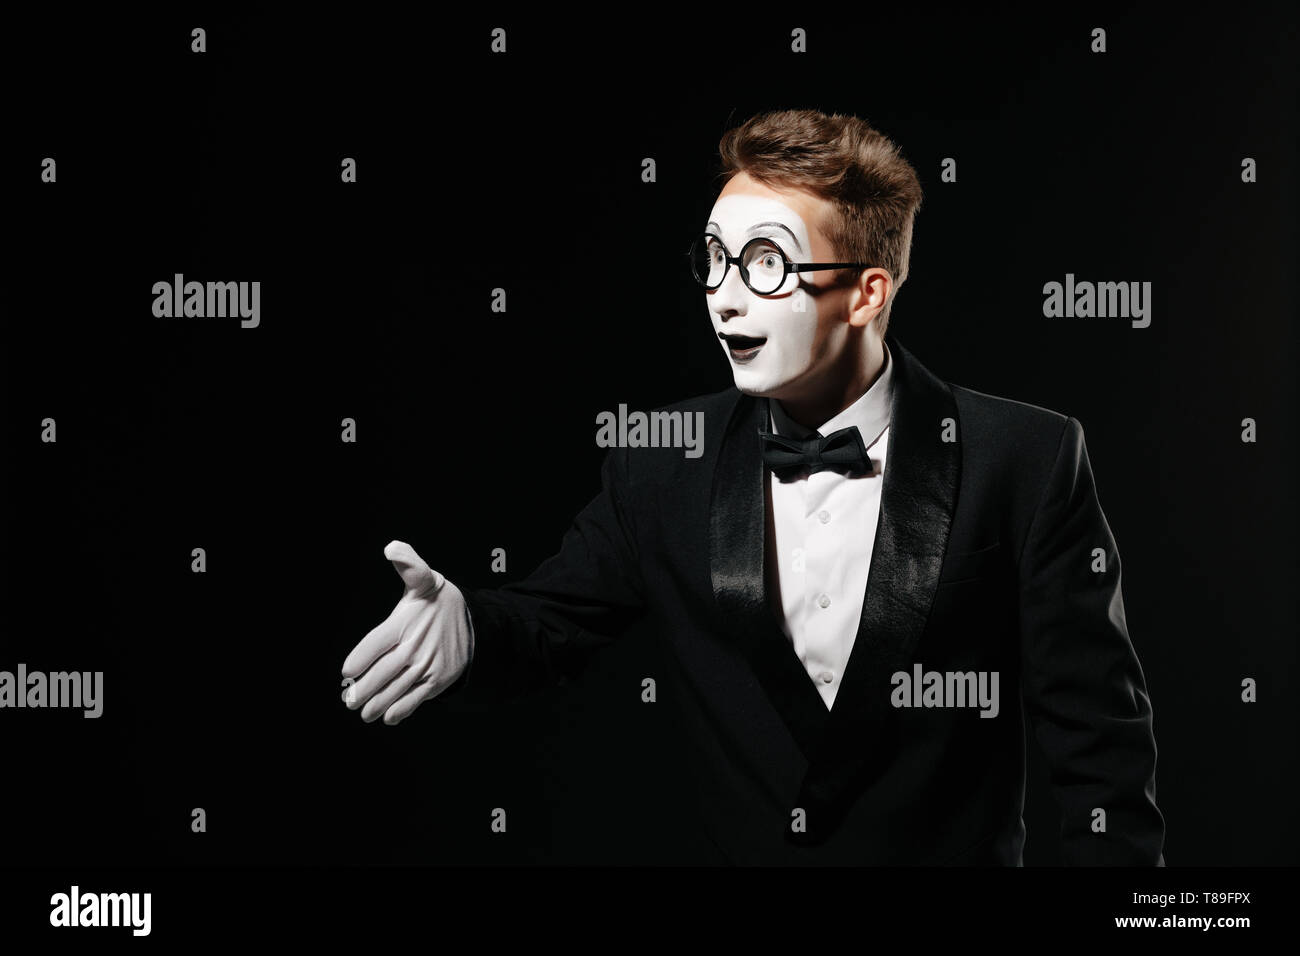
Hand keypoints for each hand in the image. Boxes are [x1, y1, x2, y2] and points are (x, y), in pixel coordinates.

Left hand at [341, 540, 473, 724]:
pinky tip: (388, 716)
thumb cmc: (435, 601)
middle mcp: (415, 646)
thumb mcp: (422, 580)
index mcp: (404, 622)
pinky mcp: (439, 679)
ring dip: (376, 703)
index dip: (358, 660)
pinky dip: (401, 710)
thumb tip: (391, 547)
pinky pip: (416, 698)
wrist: (474, 621)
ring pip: (396, 689)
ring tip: (363, 711)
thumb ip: (407, 564)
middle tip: (350, 699)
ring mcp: (428, 665)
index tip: (347, 671)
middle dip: (362, 689)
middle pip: (382, 672)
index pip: (374, 644)